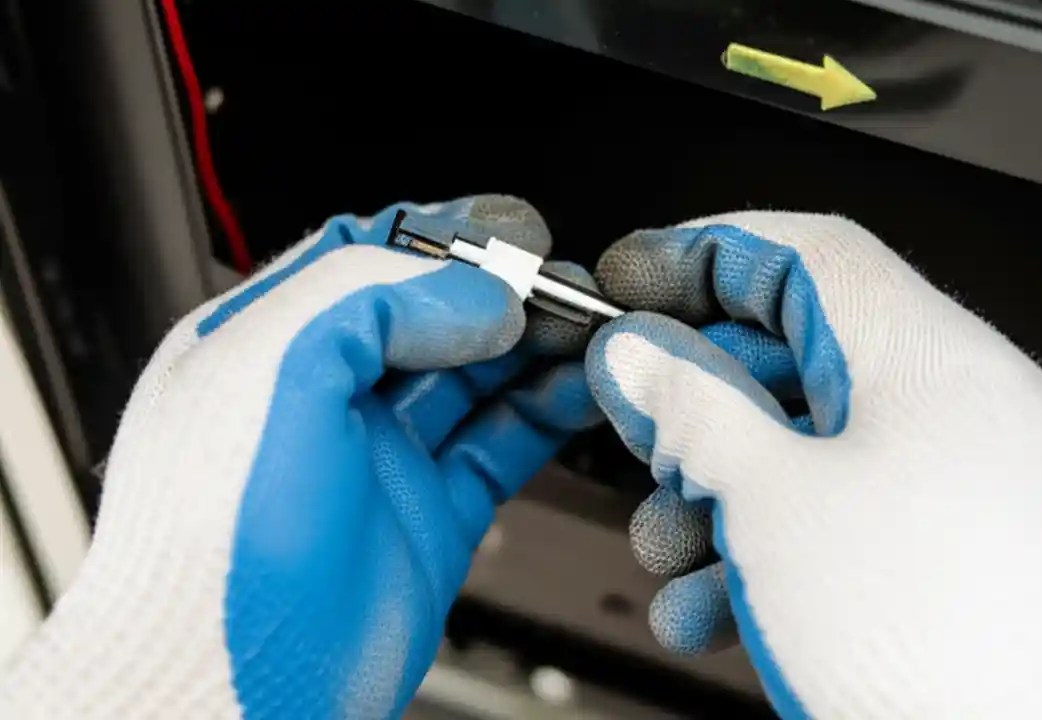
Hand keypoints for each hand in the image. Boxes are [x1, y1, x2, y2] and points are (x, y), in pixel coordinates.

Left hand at [0, 196, 599, 718]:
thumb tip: (477, 297)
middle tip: (571, 288)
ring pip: (480, 375)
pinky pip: (504, 444)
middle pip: (439, 311)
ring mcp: (383, 456)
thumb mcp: (269, 370)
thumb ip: (370, 298)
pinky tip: (582, 391)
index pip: (372, 254)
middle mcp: (329, 394)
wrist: (232, 688)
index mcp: (269, 342)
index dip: (450, 236)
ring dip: (540, 347)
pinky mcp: (431, 516)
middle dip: (510, 291)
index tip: (515, 237)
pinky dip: (550, 413)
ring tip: (594, 333)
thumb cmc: (210, 547)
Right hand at [586, 212, 1041, 717]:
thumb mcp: (774, 505)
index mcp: (941, 360)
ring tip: (672, 549)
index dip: (705, 253)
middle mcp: (979, 409)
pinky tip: (721, 601)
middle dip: (705, 402)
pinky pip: (865, 515)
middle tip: (644, 433)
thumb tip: (643, 354)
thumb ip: (694, 408)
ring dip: (730, 491)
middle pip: (808, 356)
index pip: (809, 253)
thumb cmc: (942, 653)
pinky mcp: (982, 558)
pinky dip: (785, 543)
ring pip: (827, 449)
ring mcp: (988, 486)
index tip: (638, 281)